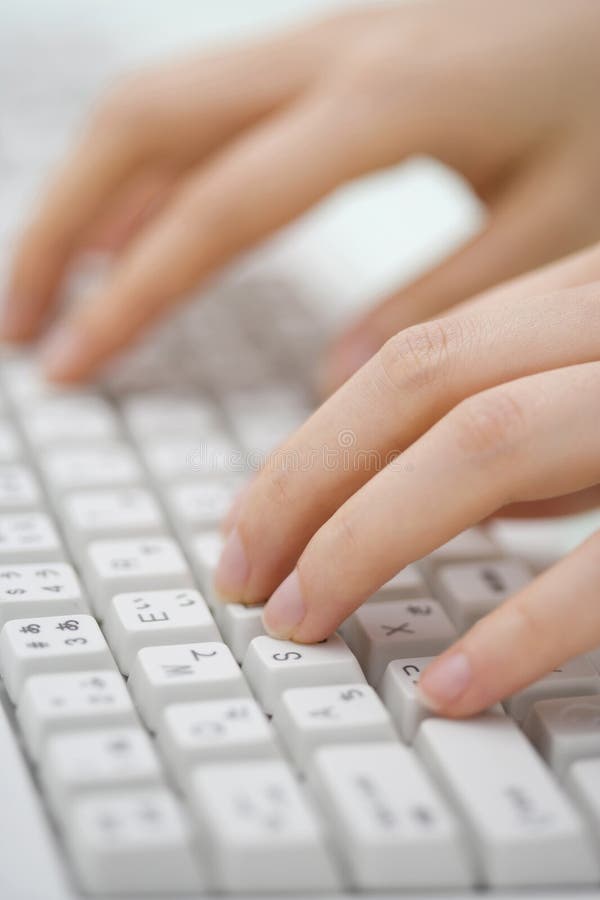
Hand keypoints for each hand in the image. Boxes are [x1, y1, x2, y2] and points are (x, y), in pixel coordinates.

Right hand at [5, 0, 599, 382]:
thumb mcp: (557, 220)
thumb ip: (441, 302)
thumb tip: (335, 380)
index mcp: (386, 102)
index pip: (216, 210)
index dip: (131, 298)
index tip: (72, 368)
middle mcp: (332, 52)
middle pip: (142, 125)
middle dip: (58, 230)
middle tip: (18, 326)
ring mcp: (323, 38)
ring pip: (160, 105)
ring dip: (85, 197)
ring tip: (49, 290)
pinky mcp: (329, 46)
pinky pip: (206, 106)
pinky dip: (148, 175)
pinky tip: (129, 231)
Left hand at [214, 241, 599, 716]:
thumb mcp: (599, 400)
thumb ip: (511, 423)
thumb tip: (397, 484)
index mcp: (581, 300)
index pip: (413, 359)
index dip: (312, 447)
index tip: (250, 526)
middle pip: (421, 380)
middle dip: (307, 483)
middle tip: (244, 577)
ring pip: (487, 438)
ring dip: (367, 537)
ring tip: (303, 620)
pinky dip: (521, 630)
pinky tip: (450, 687)